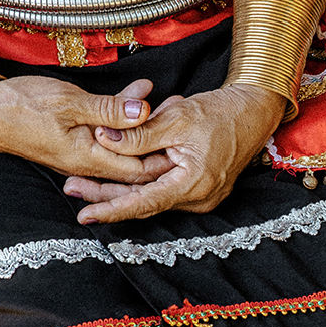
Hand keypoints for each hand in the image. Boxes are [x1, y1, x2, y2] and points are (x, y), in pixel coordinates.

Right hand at [0, 76, 165, 182]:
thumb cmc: (19, 105)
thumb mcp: (69, 102)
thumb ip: (109, 109)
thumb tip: (143, 111)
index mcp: (88, 158)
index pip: (140, 170)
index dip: (164, 156)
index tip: (184, 134)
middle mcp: (87, 163)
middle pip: (136, 163)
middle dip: (160, 141)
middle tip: (181, 114)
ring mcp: (80, 155)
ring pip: (123, 148)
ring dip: (143, 128)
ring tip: (166, 101)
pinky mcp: (74, 143)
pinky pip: (108, 138)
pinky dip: (124, 120)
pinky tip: (136, 95)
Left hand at [63, 83, 285, 222]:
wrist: (253, 111)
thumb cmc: (220, 112)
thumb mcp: (175, 118)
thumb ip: (138, 134)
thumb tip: (103, 139)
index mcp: (194, 184)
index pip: (145, 203)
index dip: (112, 210)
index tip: (86, 215)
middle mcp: (199, 198)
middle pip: (144, 203)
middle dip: (106, 198)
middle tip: (71, 189)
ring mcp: (201, 197)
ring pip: (151, 198)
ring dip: (120, 189)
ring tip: (84, 183)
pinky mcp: (199, 190)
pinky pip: (163, 191)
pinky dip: (139, 183)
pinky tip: (115, 177)